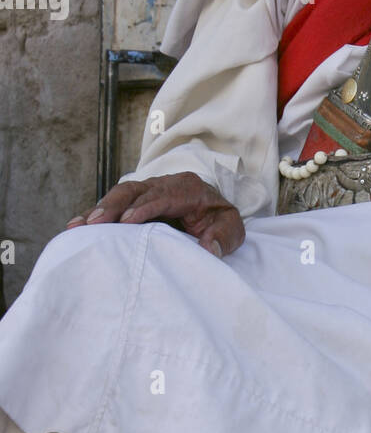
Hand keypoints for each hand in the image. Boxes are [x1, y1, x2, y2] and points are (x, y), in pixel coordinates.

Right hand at [64, 172, 244, 257]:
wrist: (216, 211)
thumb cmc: (221, 221)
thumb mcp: (232, 229)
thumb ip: (223, 237)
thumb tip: (207, 248)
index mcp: (189, 188)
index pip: (163, 196)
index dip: (144, 207)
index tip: (127, 221)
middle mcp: (165, 184)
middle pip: (136, 190)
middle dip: (114, 206)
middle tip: (94, 223)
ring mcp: (149, 189)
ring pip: (122, 193)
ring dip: (101, 208)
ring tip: (79, 225)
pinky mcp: (137, 199)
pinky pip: (115, 202)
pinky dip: (97, 212)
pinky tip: (77, 224)